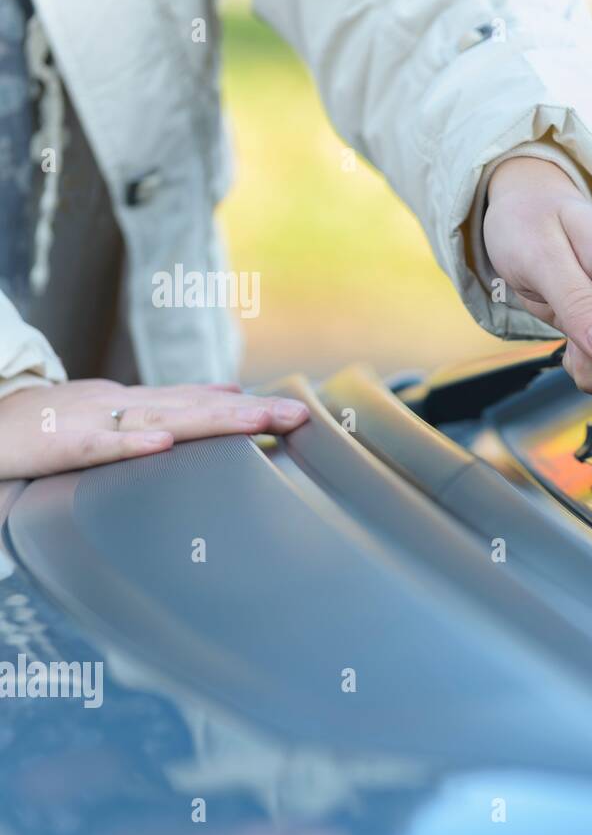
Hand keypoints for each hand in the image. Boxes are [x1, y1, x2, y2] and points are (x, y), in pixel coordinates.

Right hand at [0, 379, 308, 480]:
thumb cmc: (49, 420)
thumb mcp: (117, 406)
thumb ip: (171, 403)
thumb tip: (230, 388)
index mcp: (138, 402)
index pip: (204, 402)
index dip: (251, 406)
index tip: (298, 412)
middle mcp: (124, 405)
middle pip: (198, 408)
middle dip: (252, 413)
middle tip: (300, 416)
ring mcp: (94, 421)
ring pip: (162, 420)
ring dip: (211, 421)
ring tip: (257, 422)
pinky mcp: (61, 443)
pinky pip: (98, 445)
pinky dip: (129, 444)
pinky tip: (161, 445)